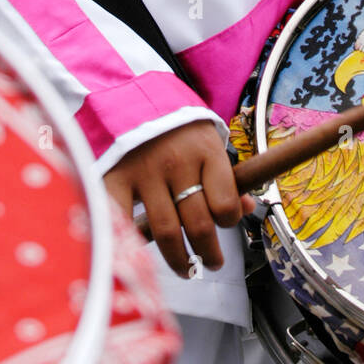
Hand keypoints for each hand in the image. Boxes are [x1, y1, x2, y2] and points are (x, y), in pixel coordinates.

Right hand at [103, 120, 253, 278]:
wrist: (130, 94)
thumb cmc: (177, 127)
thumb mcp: (208, 141)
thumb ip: (225, 175)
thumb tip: (247, 207)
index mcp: (206, 150)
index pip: (225, 204)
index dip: (229, 220)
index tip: (224, 224)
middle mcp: (177, 162)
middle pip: (199, 225)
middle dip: (210, 253)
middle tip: (213, 263)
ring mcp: (145, 172)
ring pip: (167, 232)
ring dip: (180, 260)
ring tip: (187, 269)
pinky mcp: (116, 178)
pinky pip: (127, 222)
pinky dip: (134, 243)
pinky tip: (144, 257)